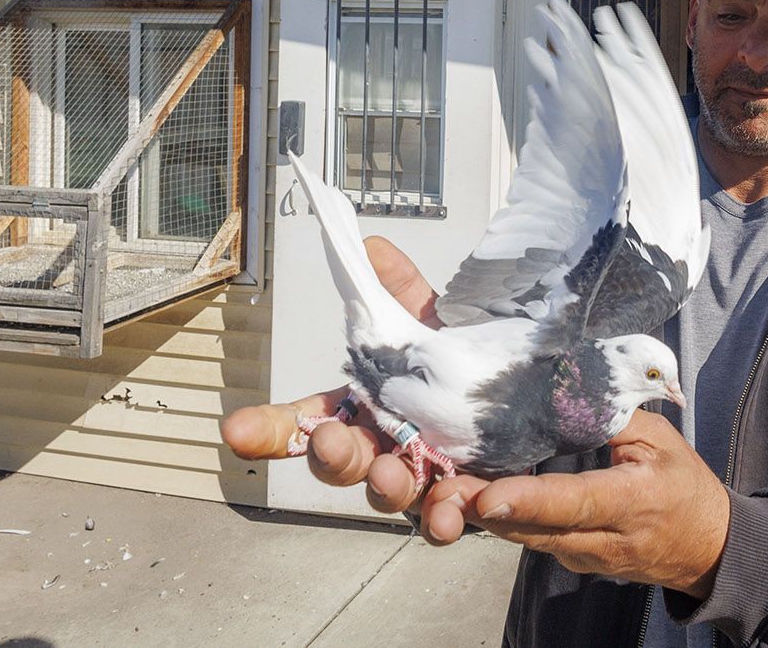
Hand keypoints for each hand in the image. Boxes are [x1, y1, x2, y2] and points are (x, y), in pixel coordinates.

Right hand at [220, 236, 449, 512]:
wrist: (528, 405)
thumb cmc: (465, 369)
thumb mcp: (436, 322)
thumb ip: (401, 290)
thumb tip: (372, 249)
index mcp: (368, 406)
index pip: (308, 420)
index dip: (273, 427)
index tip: (239, 431)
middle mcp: (385, 446)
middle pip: (343, 459)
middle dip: (332, 454)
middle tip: (333, 442)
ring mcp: (419, 478)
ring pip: (390, 492)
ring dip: (386, 486)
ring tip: (395, 473)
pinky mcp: (459, 500)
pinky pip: (445, 517)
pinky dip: (443, 516)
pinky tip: (450, 509)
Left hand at [419, 410, 730, 598]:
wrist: (705, 548)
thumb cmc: (683, 487)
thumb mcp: (661, 443)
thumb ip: (614, 419)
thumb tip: (569, 391)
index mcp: (630, 502)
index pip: (574, 503)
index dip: (528, 501)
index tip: (487, 498)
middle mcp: (602, 539)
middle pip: (533, 527)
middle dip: (481, 511)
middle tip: (438, 490)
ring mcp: (582, 556)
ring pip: (524, 536)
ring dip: (480, 516)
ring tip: (440, 490)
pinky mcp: (569, 559)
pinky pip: (529, 537)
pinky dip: (500, 518)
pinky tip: (469, 496)